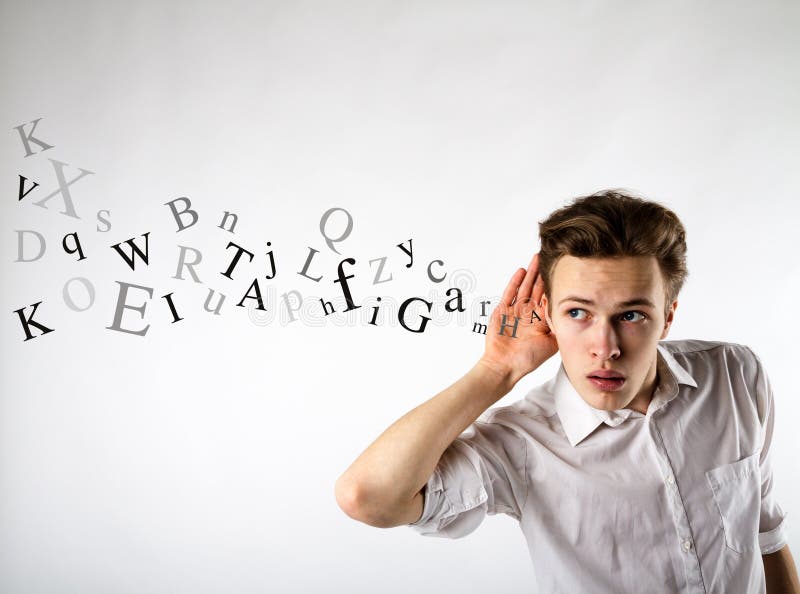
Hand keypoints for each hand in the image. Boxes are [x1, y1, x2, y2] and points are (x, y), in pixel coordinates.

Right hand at [478, 253, 557, 386]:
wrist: (505, 365)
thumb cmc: (527, 359)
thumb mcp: (551, 343)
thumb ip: (559, 326)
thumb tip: (571, 312)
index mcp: (540, 321)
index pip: (549, 298)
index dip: (555, 286)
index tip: (563, 272)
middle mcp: (528, 314)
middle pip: (537, 289)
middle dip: (543, 274)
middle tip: (550, 258)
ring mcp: (515, 311)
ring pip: (524, 287)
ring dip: (531, 273)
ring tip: (537, 258)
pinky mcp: (502, 310)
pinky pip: (510, 293)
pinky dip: (515, 282)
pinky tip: (522, 271)